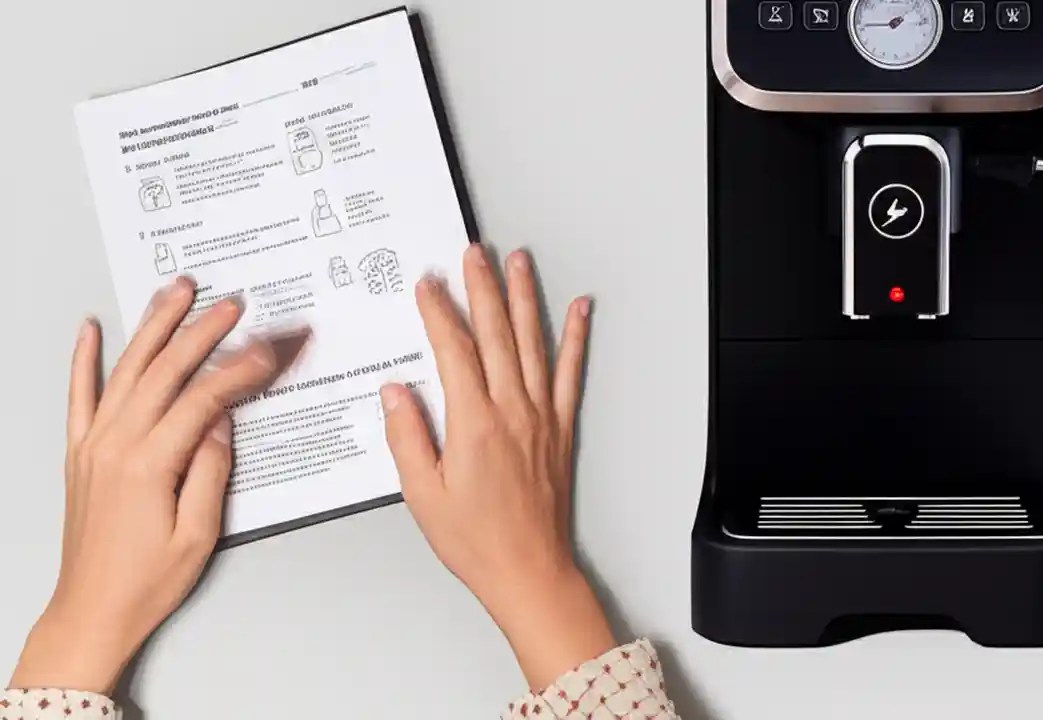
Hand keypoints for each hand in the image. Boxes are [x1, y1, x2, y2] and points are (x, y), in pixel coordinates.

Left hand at [10, 277, 297, 693]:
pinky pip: (78, 395)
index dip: (240, 370)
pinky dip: (83, 359)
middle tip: (230, 304)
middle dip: (201, 331)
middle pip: (164, 371)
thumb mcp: (198, 534)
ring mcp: (93, 445)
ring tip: (176, 293)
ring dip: (152, 327)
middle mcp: (115, 445)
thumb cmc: (145, 582)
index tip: (269, 348)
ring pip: (124, 370)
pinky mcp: (80, 452)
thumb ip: (211, 471)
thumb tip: (222, 422)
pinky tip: (91, 330)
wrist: (90, 611)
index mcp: (149, 465)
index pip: (203, 399)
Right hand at [381, 244, 612, 689]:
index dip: (439, 314)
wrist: (529, 570)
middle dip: (482, 289)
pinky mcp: (561, 428)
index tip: (427, 286)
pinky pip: (570, 374)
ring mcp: (541, 417)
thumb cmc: (476, 540)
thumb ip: (408, 437)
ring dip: (525, 299)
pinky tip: (579, 311)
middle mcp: (512, 411)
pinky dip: (575, 339)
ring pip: (533, 344)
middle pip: (496, 335)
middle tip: (474, 253)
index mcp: (474, 424)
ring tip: (519, 262)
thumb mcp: (423, 494)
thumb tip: (395, 391)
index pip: (454, 352)